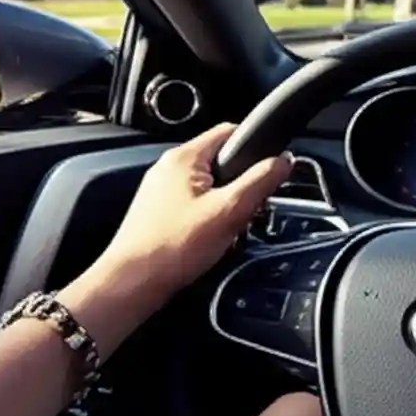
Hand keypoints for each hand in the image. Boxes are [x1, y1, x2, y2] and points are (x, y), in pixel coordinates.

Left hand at [59, 123, 291, 352]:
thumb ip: (260, 181)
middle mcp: (168, 167)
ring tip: (229, 229)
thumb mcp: (229, 211)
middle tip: (249, 210)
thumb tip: (284, 161)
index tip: (271, 171)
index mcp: (184, 157)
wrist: (132, 284)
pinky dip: (208, 217)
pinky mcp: (157, 212)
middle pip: (220, 161)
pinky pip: (194, 204)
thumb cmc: (174, 247)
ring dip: (225, 204)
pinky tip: (210, 239)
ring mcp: (160, 190)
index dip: (256, 147)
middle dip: (241, 184)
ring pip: (208, 186)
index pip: (230, 131)